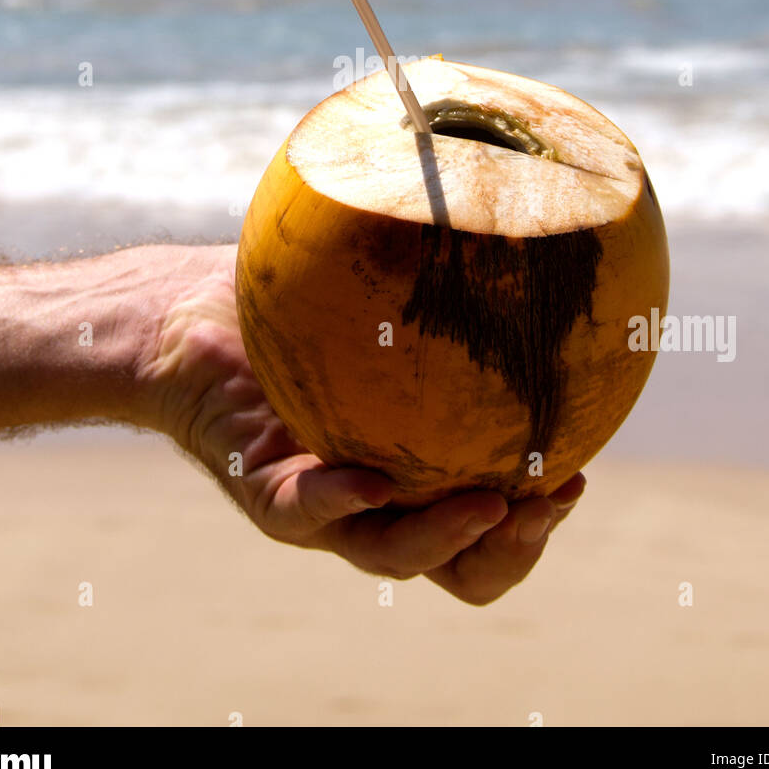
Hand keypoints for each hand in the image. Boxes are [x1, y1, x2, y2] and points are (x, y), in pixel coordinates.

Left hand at [135, 244, 585, 605]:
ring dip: (446, 537)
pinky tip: (372, 480)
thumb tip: (524, 205)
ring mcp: (324, 504)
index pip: (495, 519)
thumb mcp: (381, 289)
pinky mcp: (265, 492)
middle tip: (546, 501)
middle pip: (462, 564)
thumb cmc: (294, 300)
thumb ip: (442, 274)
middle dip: (512, 549)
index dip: (539, 518)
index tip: (578, 470)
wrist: (189, 313)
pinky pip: (304, 511)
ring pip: (393, 554)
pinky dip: (340, 500)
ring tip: (491, 504)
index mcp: (420, 466)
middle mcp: (381, 498)